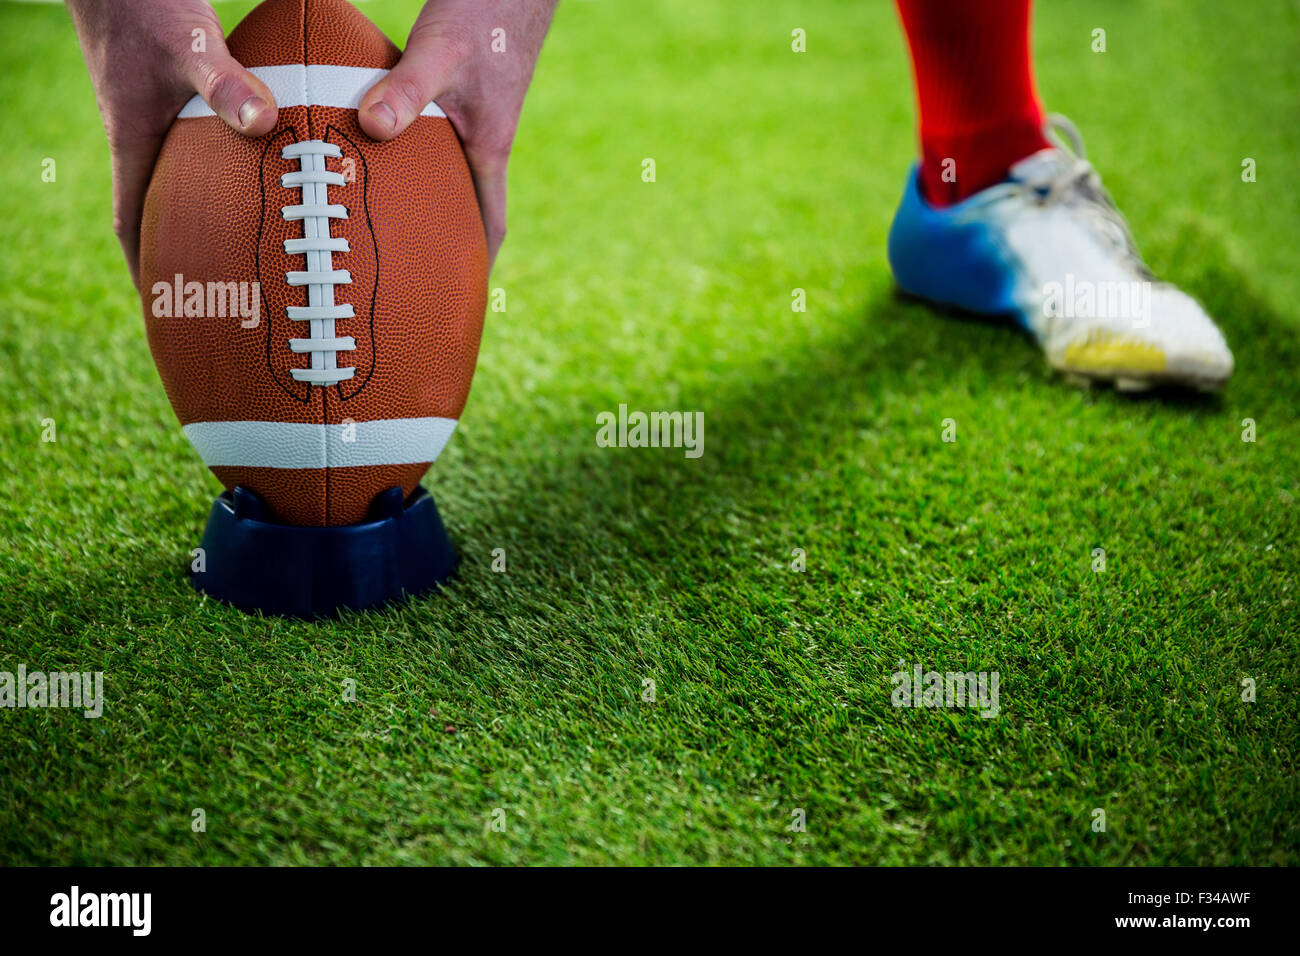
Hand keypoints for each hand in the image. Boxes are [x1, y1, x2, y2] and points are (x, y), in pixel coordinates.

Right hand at [67, 0, 278, 287]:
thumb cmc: (148, 3)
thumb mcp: (189, 46)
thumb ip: (225, 84)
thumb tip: (264, 122)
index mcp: (135, 142)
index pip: (134, 223)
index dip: (150, 271)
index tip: (170, 313)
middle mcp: (148, 136)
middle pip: (165, 213)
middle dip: (190, 258)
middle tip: (227, 300)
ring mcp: (163, 116)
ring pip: (190, 181)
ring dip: (215, 214)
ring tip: (257, 254)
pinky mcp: (181, 94)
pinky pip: (212, 146)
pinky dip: (236, 167)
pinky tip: (272, 173)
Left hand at [359, 0, 556, 265]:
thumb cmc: (487, 10)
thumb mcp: (443, 48)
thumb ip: (407, 86)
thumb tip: (372, 129)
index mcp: (487, 146)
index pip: (488, 221)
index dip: (474, 265)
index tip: (454, 301)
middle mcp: (480, 138)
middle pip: (462, 206)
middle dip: (439, 243)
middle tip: (402, 278)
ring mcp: (470, 116)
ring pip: (443, 174)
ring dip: (421, 200)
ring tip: (378, 226)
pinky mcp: (457, 93)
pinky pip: (428, 139)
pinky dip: (406, 155)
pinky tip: (372, 149)